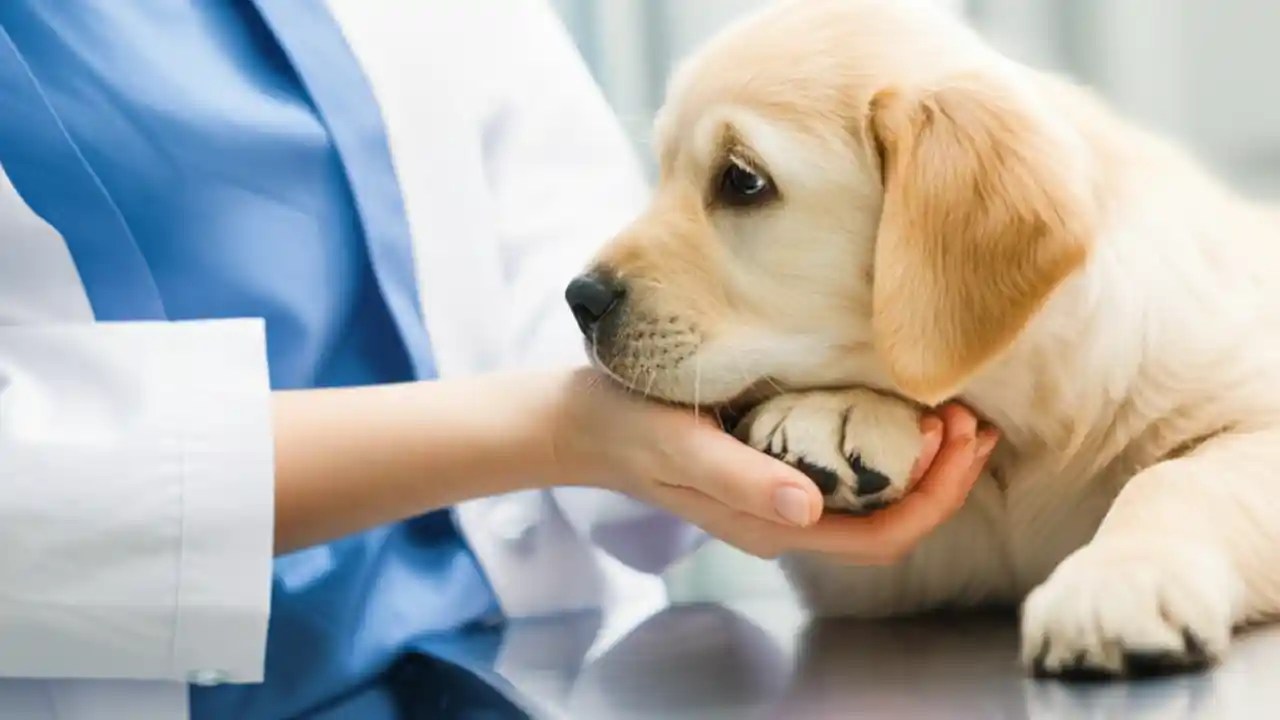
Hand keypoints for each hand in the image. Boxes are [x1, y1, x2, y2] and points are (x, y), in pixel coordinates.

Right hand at [551, 370, 996, 563]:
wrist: (584, 420)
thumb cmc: (630, 428)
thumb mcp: (680, 447)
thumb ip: (741, 479)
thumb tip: (810, 510)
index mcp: (775, 526)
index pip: (881, 535)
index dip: (933, 496)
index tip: (957, 434)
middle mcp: (789, 516)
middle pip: (891, 517)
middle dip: (943, 476)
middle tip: (970, 413)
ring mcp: (784, 490)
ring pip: (875, 492)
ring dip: (922, 456)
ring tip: (949, 403)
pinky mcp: (776, 458)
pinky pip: (848, 460)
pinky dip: (885, 434)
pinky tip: (896, 395)